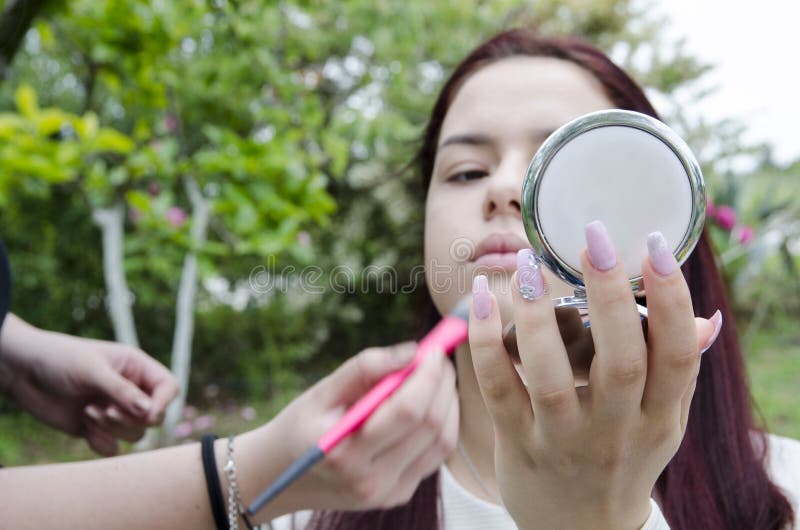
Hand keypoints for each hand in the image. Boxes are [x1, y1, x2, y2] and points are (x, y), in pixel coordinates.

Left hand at [0, 315, 178, 454]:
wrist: (23, 373)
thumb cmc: (60, 359)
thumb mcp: (93, 371)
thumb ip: (123, 392)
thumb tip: (151, 413)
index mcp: (136, 368)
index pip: (168, 387)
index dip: (164, 403)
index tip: (148, 413)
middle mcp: (130, 390)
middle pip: (154, 416)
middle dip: (132, 418)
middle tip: (107, 410)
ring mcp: (115, 410)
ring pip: (135, 434)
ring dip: (114, 428)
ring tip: (88, 412)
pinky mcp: (97, 429)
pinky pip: (113, 447)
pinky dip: (101, 442)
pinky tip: (84, 426)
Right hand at [257, 343, 458, 512]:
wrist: (280, 478)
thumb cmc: (299, 427)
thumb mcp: (320, 393)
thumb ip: (364, 368)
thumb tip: (412, 351)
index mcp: (345, 452)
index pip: (407, 411)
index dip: (428, 375)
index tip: (431, 348)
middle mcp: (370, 480)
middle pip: (431, 426)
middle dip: (442, 384)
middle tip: (437, 357)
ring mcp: (387, 493)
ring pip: (442, 443)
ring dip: (448, 403)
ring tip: (435, 376)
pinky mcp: (398, 495)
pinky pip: (435, 456)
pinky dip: (441, 424)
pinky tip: (429, 403)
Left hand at [469, 228, 720, 529]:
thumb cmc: (623, 458)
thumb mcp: (663, 423)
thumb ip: (678, 371)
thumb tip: (707, 316)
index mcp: (659, 418)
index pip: (677, 357)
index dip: (672, 300)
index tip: (655, 246)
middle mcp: (616, 430)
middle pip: (620, 362)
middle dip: (608, 295)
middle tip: (594, 237)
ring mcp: (563, 439)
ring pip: (551, 377)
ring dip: (536, 316)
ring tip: (526, 263)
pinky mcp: (517, 443)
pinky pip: (499, 389)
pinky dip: (485, 342)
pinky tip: (480, 298)